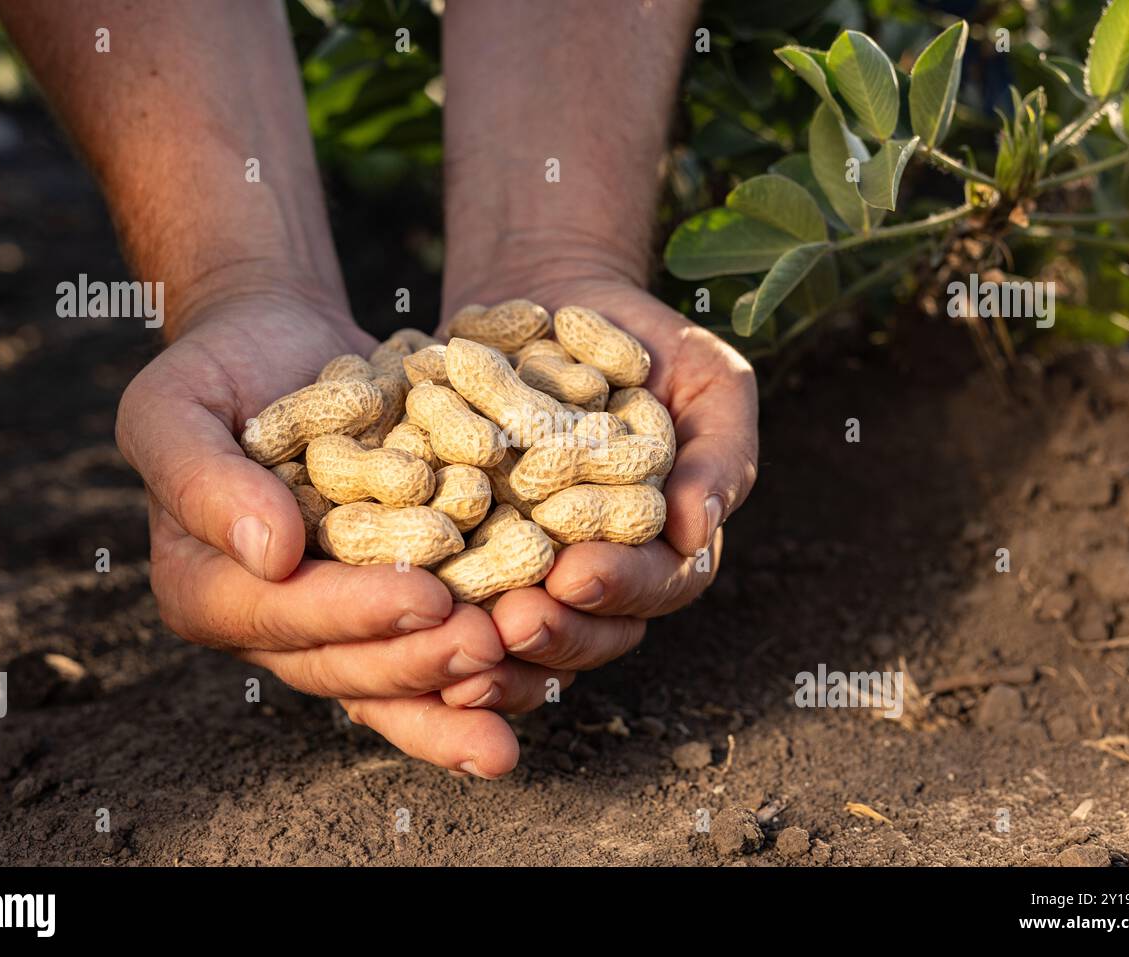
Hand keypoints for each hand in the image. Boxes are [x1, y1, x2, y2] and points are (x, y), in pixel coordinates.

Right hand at [116, 283, 520, 777]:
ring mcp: (339, 620)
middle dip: (421, 662)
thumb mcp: (175, 406)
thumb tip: (271, 557)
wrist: (284, 344)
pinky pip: (436, 644)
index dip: (354, 614)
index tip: (427, 599)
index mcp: (207, 591)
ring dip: (463, 691)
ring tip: (531, 680)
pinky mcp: (394, 601)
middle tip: (491, 646)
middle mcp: (273, 625)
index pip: (279, 616)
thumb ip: (204, 479)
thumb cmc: (217, 368)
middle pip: (346, 666)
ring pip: (398, 678)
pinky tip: (546, 669)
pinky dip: (490, 665)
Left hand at [438, 277, 758, 713]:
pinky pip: (463, 593)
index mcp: (669, 543)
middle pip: (593, 628)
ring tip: (460, 631)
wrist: (555, 299)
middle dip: (555, 630)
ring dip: (495, 644)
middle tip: (513, 621)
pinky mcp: (478, 546)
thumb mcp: (707, 379)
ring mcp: (541, 565)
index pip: (659, 582)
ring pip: (529, 629)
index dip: (620, 586)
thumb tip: (699, 529)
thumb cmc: (649, 340)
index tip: (576, 576)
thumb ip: (720, 451)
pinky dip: (440, 609)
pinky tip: (408, 611)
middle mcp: (605, 568)